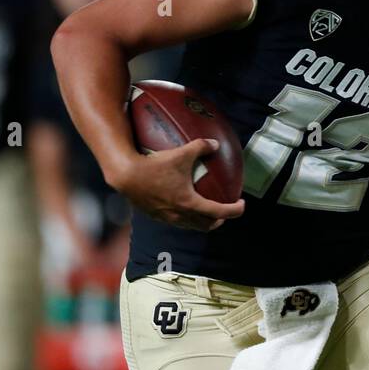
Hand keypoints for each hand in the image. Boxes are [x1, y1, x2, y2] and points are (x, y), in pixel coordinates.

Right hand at [108, 139, 244, 231]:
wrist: (126, 176)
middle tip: (226, 209)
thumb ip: (201, 146)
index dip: (234, 210)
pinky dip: (187, 218)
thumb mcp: (182, 153)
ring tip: (208, 211)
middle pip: (206, 225)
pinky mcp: (156, 216)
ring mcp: (167, 218)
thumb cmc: (155, 165)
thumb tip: (216, 143)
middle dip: (220, 220)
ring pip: (191, 226)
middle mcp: (180, 215)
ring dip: (203, 221)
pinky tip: (184, 206)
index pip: (219, 212)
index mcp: (190, 203)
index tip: (242, 205)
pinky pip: (177, 222)